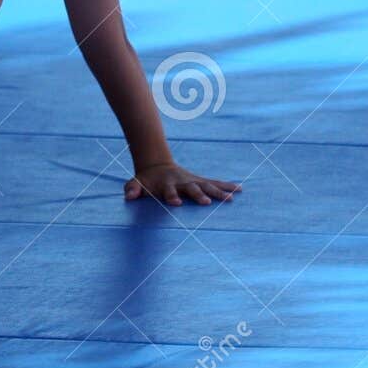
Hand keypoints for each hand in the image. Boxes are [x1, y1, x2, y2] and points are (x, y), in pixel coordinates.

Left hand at [125, 163, 239, 206]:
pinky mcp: (200, 181)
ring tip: (231, 198)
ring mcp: (192, 181)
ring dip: (218, 192)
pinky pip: (215, 183)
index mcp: (167, 185)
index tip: (176, 203)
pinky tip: (239, 189)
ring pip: (207, 186)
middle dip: (199, 195)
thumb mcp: (137, 183)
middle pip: (192, 189)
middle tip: (207, 203)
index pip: (169, 192)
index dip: (172, 197)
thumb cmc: (147, 180)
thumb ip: (132, 189)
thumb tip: (128, 196)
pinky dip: (226, 186)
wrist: (157, 165)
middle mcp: (182, 182)